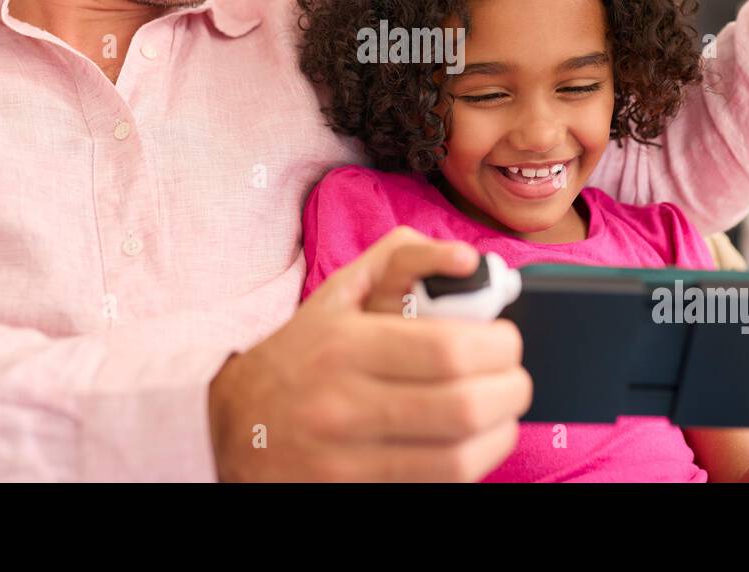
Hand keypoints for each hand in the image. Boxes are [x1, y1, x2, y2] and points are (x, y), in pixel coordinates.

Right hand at [208, 226, 530, 480]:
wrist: (233, 424)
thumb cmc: (301, 353)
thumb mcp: (339, 292)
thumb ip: (403, 256)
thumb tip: (469, 259)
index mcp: (345, 345)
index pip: (449, 349)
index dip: (499, 346)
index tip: (507, 340)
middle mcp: (344, 404)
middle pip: (463, 406)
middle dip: (511, 390)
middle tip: (515, 378)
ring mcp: (346, 459)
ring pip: (457, 457)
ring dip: (500, 433)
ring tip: (502, 412)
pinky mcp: (352, 492)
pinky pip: (435, 485)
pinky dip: (470, 464)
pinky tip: (472, 443)